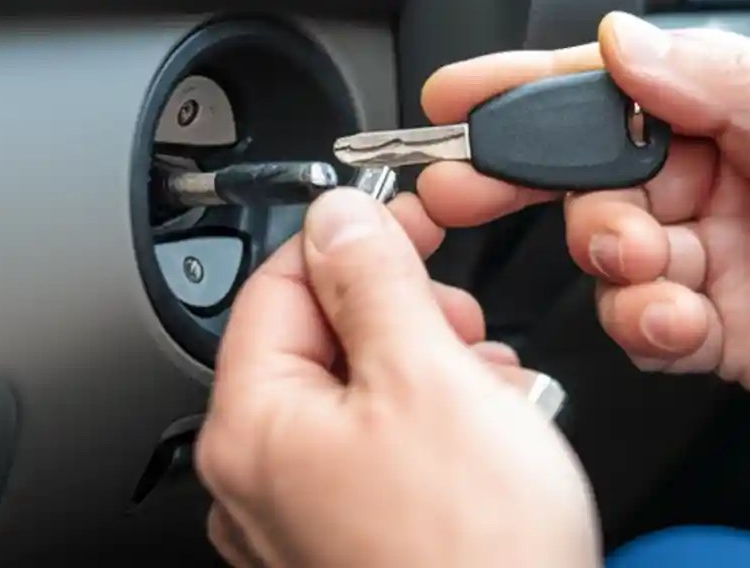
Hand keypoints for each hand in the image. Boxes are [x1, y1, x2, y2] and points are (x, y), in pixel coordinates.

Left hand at [195, 190, 597, 567]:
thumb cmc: (472, 557)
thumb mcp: (430, 378)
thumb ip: (376, 282)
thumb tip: (342, 216)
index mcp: (254, 428)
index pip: (278, 284)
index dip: (352, 241)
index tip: (409, 221)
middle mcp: (263, 479)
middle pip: (324, 340)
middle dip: (408, 321)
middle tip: (465, 333)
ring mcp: (307, 517)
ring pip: (367, 394)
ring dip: (437, 374)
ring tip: (494, 401)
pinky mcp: (356, 539)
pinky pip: (386, 450)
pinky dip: (439, 429)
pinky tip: (488, 443)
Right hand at [417, 12, 749, 457]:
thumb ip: (735, 88)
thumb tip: (625, 47)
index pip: (619, 85)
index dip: (528, 89)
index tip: (458, 100)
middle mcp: (728, 177)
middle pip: (590, 171)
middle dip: (526, 185)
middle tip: (467, 198)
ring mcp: (723, 255)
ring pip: (609, 257)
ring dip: (613, 273)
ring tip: (663, 284)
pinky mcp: (726, 328)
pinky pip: (644, 326)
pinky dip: (643, 329)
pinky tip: (683, 327)